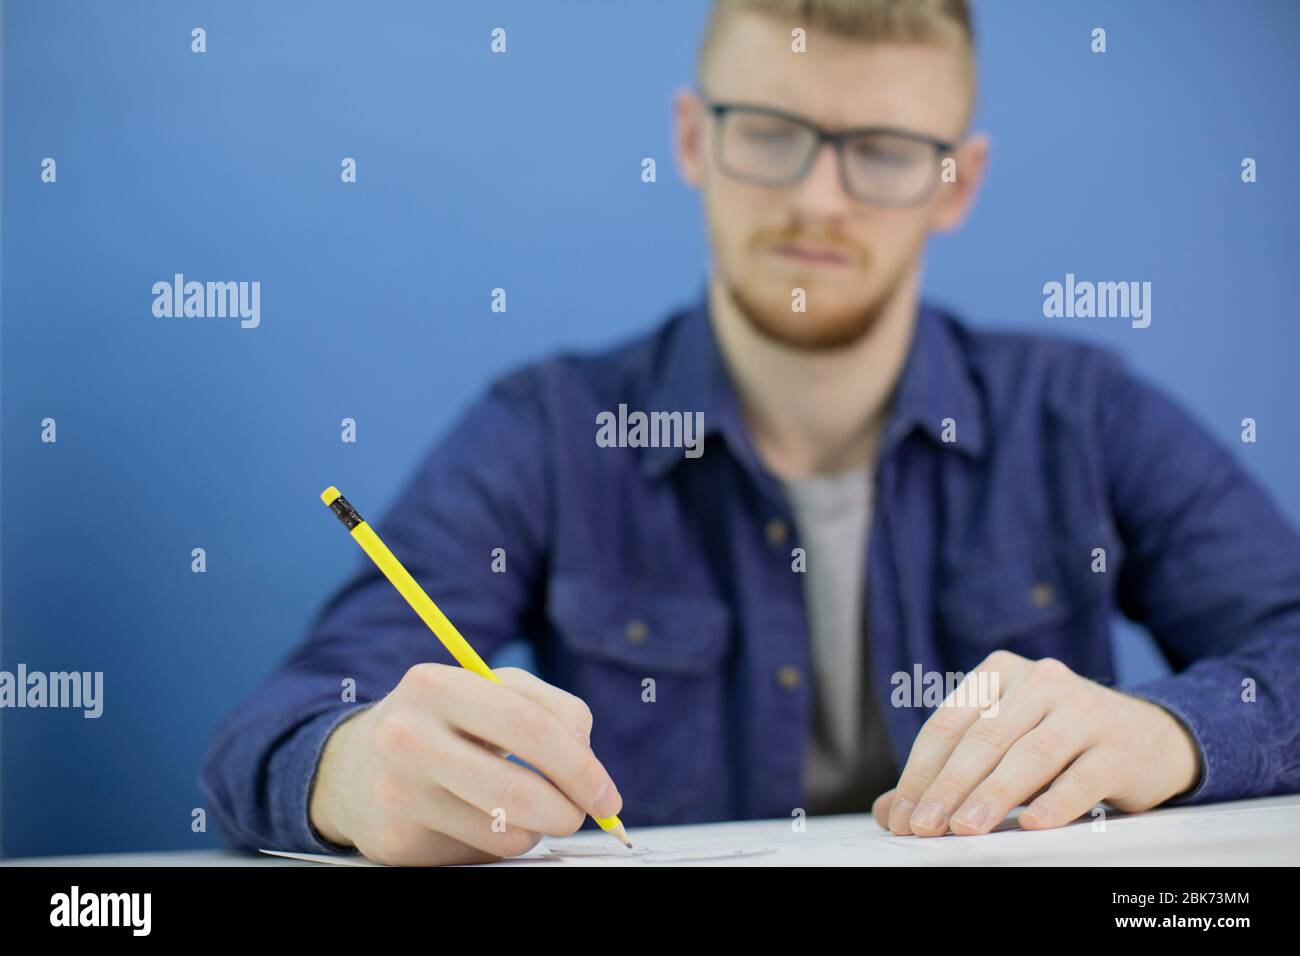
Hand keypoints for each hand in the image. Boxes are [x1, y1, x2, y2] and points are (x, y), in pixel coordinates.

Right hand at [309, 664, 621, 864]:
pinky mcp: (396, 843)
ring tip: (524, 809)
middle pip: (522, 790)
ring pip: (506, 831)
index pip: (531, 726)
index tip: (607, 793)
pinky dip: (500, 843)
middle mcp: (409, 737)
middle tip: (584, 814)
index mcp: (437, 685)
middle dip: (570, 810)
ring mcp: (398, 793)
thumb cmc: (440, 723)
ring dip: (536, 829)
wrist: (352, 768)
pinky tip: (481, 821)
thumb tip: (588, 761)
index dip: (582, 766)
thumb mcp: (486, 692)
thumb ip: (547, 710)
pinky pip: (479, 854)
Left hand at [871, 651, 1200, 836]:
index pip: (949, 723)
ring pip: (1029, 755)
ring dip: (993, 795)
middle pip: (983, 738)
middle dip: (948, 787)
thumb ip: (948, 770)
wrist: (1150, 737)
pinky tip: (1031, 825)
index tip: (901, 814)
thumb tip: (889, 811)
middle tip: (922, 826)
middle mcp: (1041, 681)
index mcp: (1001, 672)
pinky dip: (1054, 803)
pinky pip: (1081, 776)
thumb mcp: (1003, 740)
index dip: (920, 771)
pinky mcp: (1117, 747)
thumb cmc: (1060, 740)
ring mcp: (1083, 710)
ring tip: (964, 828)